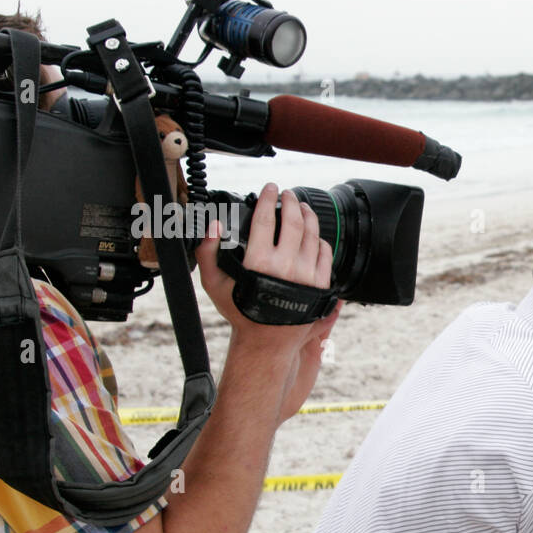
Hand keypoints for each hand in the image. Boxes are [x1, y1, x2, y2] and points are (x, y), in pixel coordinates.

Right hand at [194, 184, 337, 421]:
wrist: (267, 343)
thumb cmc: (241, 313)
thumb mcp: (214, 284)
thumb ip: (207, 252)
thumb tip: (212, 226)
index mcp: (260, 262)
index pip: (266, 218)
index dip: (268, 198)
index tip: (270, 189)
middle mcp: (286, 266)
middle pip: (294, 221)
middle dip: (292, 202)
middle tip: (288, 195)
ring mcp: (307, 276)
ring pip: (313, 235)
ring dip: (308, 217)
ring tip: (302, 209)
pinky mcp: (321, 285)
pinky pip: (326, 254)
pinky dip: (320, 241)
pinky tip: (315, 236)